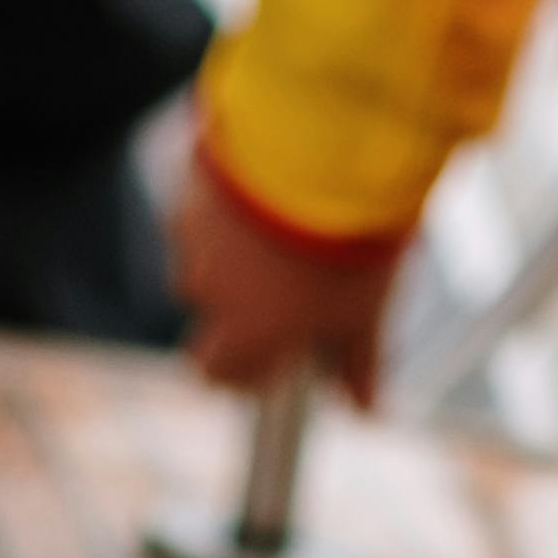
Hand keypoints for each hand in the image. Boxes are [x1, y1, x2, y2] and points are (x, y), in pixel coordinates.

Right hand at [173, 143, 408, 404]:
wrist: (326, 147)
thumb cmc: (349, 238)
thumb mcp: (367, 308)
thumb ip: (360, 361)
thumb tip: (368, 411)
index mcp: (244, 330)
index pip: (214, 373)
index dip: (236, 369)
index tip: (264, 356)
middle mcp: (203, 287)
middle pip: (204, 305)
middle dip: (233, 297)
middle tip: (278, 277)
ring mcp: (190, 231)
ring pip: (203, 250)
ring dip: (231, 242)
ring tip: (282, 217)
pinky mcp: (190, 179)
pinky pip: (202, 201)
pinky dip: (227, 200)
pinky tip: (266, 185)